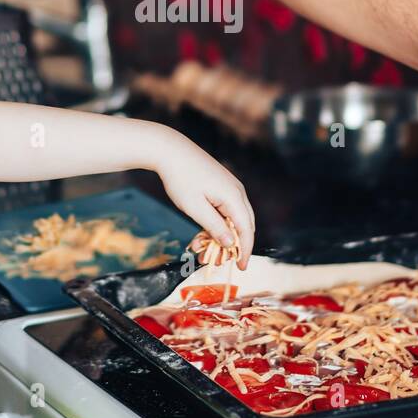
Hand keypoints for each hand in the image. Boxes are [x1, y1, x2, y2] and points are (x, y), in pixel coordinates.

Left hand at [153, 132, 254, 266]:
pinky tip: (201, 233)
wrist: (170, 150)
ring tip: (201, 249)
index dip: (245, 250)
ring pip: (233, 218)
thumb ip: (214, 227)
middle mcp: (237, 191)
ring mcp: (230, 187)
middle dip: (233, 246)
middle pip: (244, 225)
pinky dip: (216, 224)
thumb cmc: (181, 178)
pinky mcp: (221, 185)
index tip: (241, 268)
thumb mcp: (195, 208)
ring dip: (221, 236)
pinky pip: (225, 209)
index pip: (246, 229)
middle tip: (219, 262)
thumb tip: (231, 244)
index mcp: (233, 196)